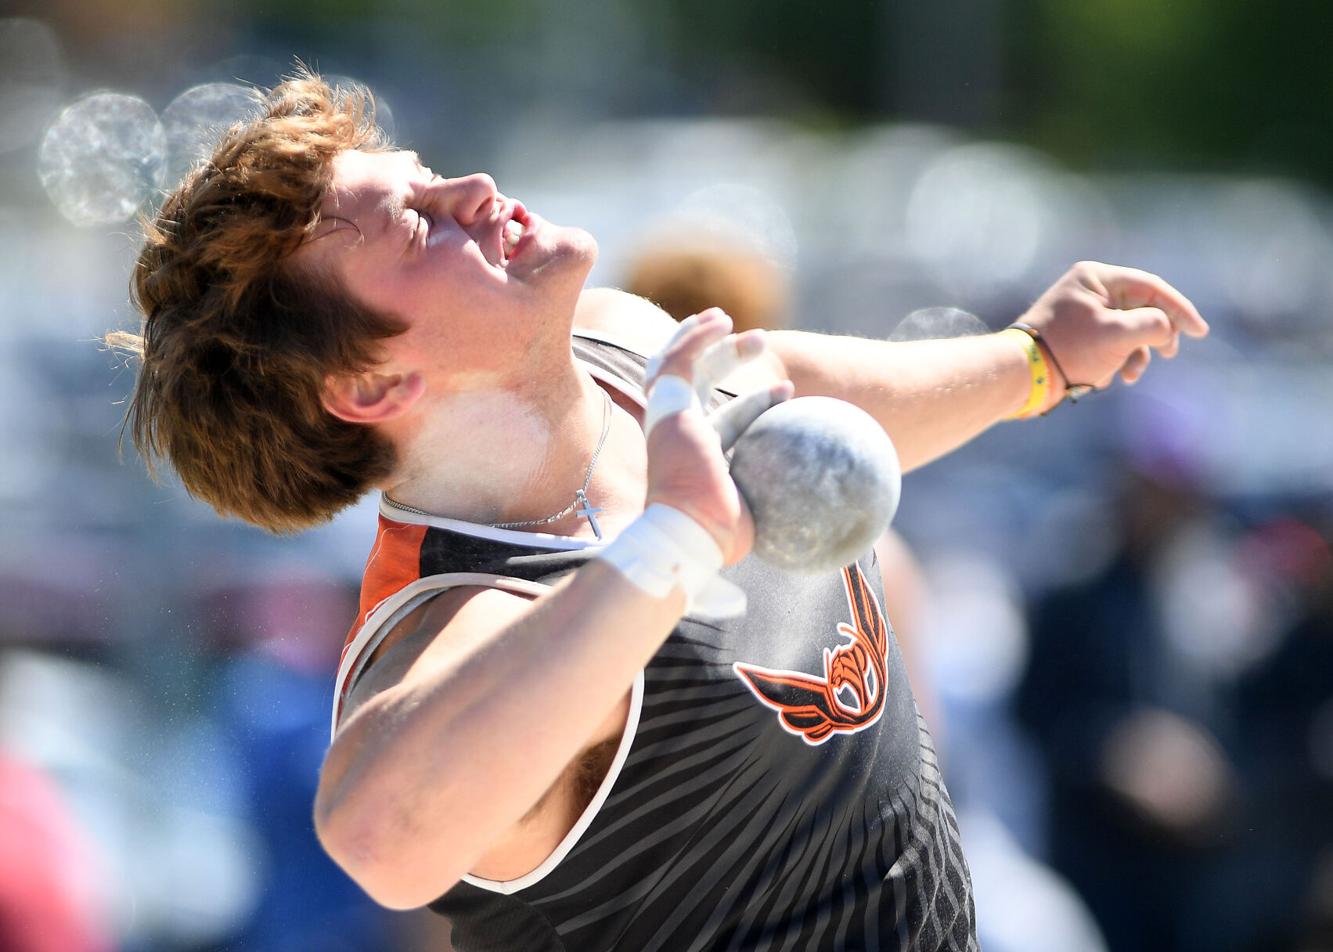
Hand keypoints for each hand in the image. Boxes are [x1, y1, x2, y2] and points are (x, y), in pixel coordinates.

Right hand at [642, 308, 792, 563]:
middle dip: (724, 358)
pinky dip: (696, 337)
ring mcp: (669, 418)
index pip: (722, 422)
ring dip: (706, 339)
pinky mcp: (667, 403)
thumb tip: (831, 517)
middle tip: (759, 341)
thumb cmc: (724, 534)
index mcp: (698, 461)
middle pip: (695, 384)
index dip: (755, 404)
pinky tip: (722, 321)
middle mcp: (678, 435)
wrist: (691, 530)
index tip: (788, 391)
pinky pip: (679, 358)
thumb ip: (783, 504)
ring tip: (733, 321)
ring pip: (680, 364)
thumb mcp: (761, 513)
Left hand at [1021, 262, 1208, 406]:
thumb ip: (1152, 325)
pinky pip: (1109, 343)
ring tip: (1130, 376)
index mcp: (1096, 277)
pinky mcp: (1077, 335)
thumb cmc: (1069, 349)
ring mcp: (1082, 312)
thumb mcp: (1118, 335)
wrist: (1023, 375)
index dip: (1179, 309)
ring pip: (1126, 330)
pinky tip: (1107, 379)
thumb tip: (1166, 328)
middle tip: (1168, 354)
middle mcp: (1089, 289)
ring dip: (1135, 354)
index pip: (1151, 287)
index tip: (1199, 332)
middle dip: (1155, 334)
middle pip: (1141, 307)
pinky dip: (1116, 360)